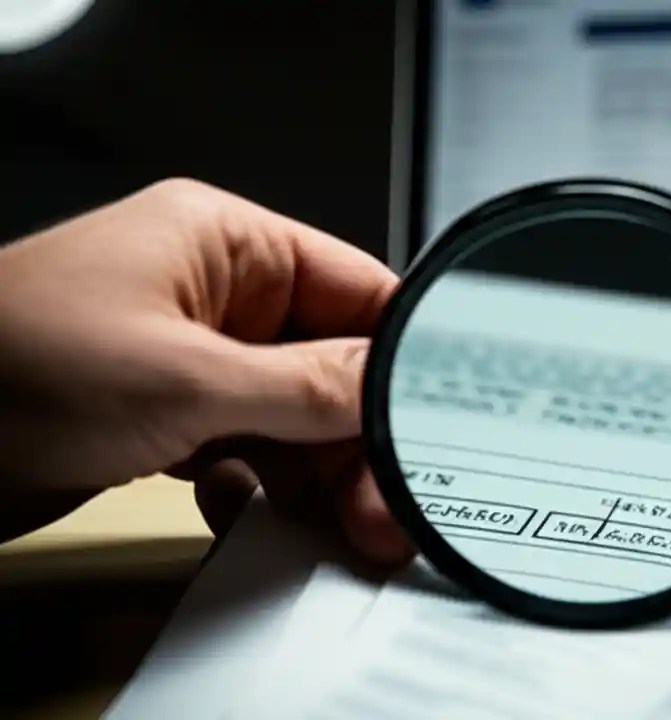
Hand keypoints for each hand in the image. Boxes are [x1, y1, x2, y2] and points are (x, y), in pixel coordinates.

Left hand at [0, 178, 412, 564]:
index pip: (357, 291)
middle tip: (388, 503)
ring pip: (293, 417)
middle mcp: (215, 294)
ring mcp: (189, 357)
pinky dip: (260, 486)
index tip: (442, 417)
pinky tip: (254, 512)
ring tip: (341, 524)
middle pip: (331, 366)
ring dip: (318, 474)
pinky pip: (246, 448)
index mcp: (226, 244)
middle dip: (361, 438)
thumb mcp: (183, 379)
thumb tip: (390, 387)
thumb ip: (306, 387)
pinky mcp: (164, 414)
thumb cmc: (4, 366)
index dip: (406, 357)